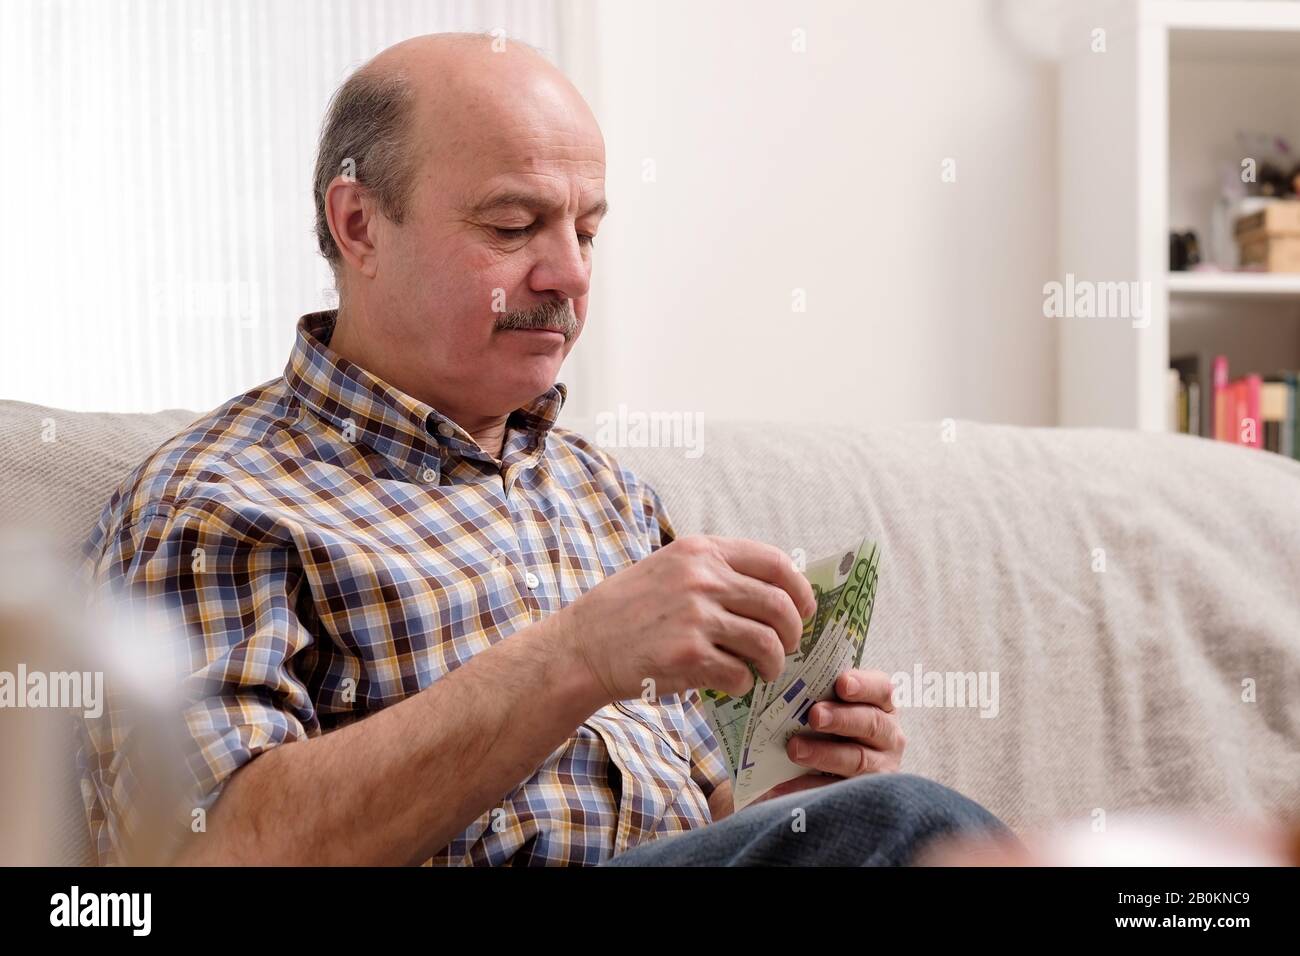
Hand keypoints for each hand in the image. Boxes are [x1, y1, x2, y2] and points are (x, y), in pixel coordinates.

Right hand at [550, 535, 816, 705]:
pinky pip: (740, 673)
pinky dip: (743, 683)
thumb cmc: (628, 610)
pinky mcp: (690, 655)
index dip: (801, 590)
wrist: (582, 646)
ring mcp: (696, 617)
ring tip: (762, 671)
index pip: (776, 563)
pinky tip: (729, 682)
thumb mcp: (669, 569)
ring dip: (773, 663)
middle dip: (793, 632)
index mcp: (701, 551)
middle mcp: (702, 578)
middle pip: (780, 605)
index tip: (805, 610)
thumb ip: (716, 571)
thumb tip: (776, 591)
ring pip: (768, 643)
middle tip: (787, 647)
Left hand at [754, 668, 905, 802]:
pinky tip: (785, 785)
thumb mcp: (835, 707)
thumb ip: (823, 694)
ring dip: (825, 754)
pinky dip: (810, 786)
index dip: (864, 685)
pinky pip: (837, 791)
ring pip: (857, 760)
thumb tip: (790, 682)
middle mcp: (889, 736)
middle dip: (842, 719)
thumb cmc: (834, 726)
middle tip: (814, 716)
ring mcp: (881, 768)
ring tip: (796, 750)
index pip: (882, 690)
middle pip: (871, 724)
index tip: (842, 683)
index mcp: (883, 705)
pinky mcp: (865, 796)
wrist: (836, 770)